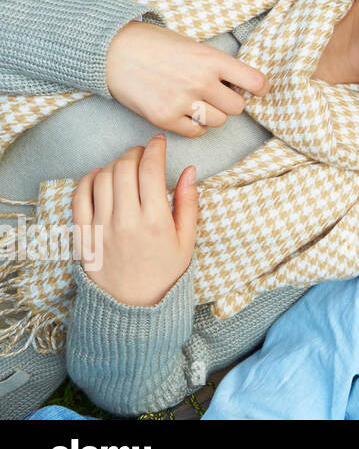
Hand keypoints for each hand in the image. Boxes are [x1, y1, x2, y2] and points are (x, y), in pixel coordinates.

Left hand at [73, 136, 198, 306]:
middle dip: (134, 153)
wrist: (133, 306)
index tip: (158, 143)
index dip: (155, 149)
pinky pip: (79, 197)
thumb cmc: (165, 272)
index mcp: (155, 221)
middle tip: (143, 153)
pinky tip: (99, 176)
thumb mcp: (186, 240)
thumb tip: (189, 170)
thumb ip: (188, 203)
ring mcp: (101, 227)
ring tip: (125, 166)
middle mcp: (125, 220)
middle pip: (124, 168)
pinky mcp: (83, 234)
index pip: (151, 170)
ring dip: (114, 164)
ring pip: (102, 178)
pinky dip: (87, 180)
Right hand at [105, 21, 269, 137]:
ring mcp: (182, 101)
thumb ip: (218, 66)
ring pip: (218, 122)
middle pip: (237, 107)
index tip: (258, 90)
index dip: (260, 88)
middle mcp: (200, 81)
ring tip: (197, 102)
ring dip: (212, 114)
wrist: (113, 50)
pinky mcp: (164, 117)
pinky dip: (195, 125)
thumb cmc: (156, 45)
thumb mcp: (194, 46)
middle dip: (230, 102)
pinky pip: (196, 132)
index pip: (255, 81)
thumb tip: (242, 86)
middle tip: (216, 95)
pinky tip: (184, 112)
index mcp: (212, 59)